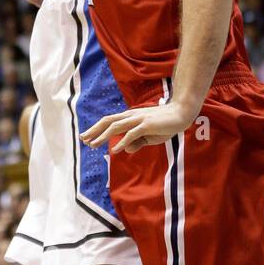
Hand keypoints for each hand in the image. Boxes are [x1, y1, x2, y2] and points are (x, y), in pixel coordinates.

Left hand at [82, 100, 196, 153]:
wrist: (181, 114)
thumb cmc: (164, 124)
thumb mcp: (148, 136)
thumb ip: (136, 142)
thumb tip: (124, 150)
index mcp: (130, 117)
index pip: (109, 121)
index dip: (97, 128)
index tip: (86, 137)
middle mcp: (131, 116)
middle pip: (108, 121)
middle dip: (94, 130)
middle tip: (83, 139)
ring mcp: (138, 119)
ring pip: (116, 126)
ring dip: (103, 136)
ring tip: (93, 144)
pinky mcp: (146, 125)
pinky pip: (131, 134)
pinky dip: (122, 142)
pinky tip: (115, 150)